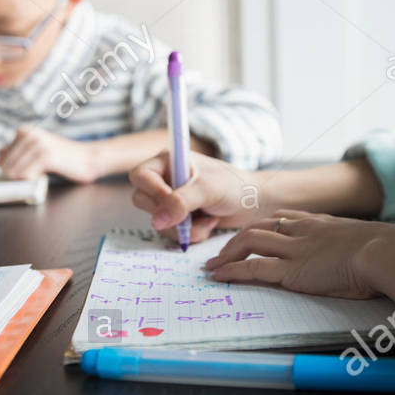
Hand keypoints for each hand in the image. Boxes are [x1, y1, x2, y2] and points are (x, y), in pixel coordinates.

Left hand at [0, 125, 97, 182]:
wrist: (88, 158)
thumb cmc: (62, 157)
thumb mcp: (38, 149)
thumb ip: (18, 150)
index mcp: (25, 131)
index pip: (1, 156)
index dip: (9, 168)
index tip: (25, 170)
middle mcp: (30, 134)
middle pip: (5, 164)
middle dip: (14, 175)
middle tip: (34, 175)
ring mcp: (38, 144)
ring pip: (14, 171)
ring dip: (24, 178)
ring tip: (41, 173)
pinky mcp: (47, 156)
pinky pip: (26, 175)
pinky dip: (32, 180)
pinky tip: (44, 174)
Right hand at [129, 150, 259, 243]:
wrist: (253, 203)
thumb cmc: (234, 186)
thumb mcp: (208, 190)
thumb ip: (181, 202)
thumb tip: (156, 221)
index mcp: (169, 160)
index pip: (141, 176)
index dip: (153, 192)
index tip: (172, 203)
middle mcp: (165, 178)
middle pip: (143, 201)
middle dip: (170, 214)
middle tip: (192, 215)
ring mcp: (170, 199)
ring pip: (157, 221)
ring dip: (184, 228)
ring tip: (208, 219)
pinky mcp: (177, 217)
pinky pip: (170, 232)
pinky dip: (190, 234)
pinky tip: (208, 224)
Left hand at [204, 210, 394, 301]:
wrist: (386, 251)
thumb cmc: (389, 251)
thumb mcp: (373, 241)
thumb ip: (366, 247)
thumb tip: (380, 258)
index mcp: (323, 223)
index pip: (287, 217)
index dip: (267, 225)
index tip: (256, 231)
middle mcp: (304, 231)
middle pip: (261, 226)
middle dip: (238, 238)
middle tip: (223, 251)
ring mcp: (296, 249)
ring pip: (251, 242)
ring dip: (228, 253)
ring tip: (214, 265)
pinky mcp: (292, 271)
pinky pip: (254, 269)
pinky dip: (233, 271)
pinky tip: (220, 276)